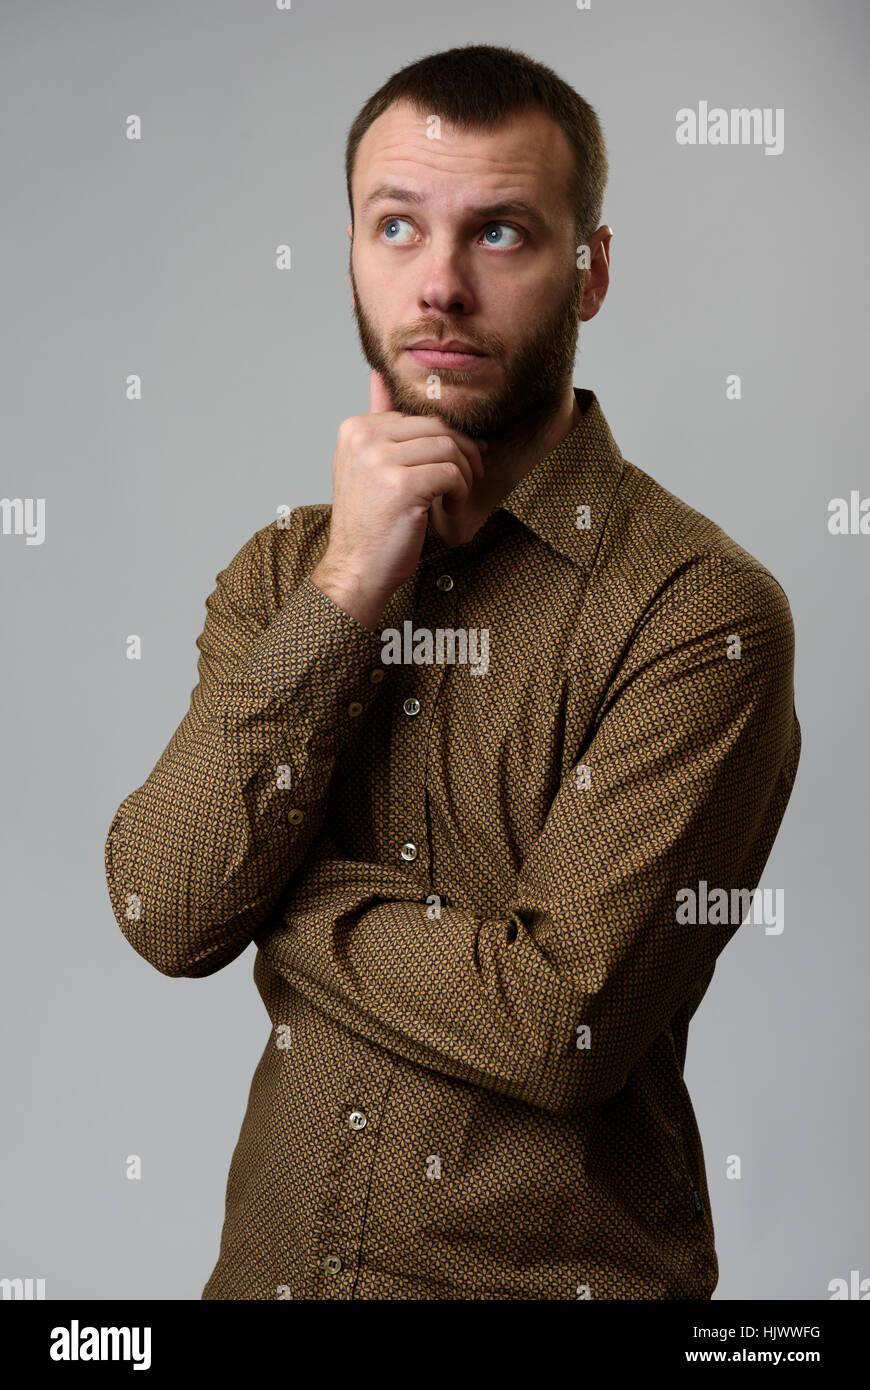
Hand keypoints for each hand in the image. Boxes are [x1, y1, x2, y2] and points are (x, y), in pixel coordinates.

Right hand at [310, 369, 486, 629]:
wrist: (357, 569)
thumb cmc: (370, 523)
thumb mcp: (367, 465)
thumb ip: (377, 421)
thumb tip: (380, 377)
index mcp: (355, 427)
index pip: (419, 416)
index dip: (445, 441)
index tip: (453, 466)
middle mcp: (364, 437)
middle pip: (439, 427)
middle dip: (462, 454)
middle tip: (465, 482)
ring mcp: (381, 459)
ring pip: (450, 448)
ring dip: (464, 476)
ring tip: (453, 498)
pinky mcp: (402, 484)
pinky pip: (453, 473)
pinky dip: (460, 494)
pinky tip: (447, 511)